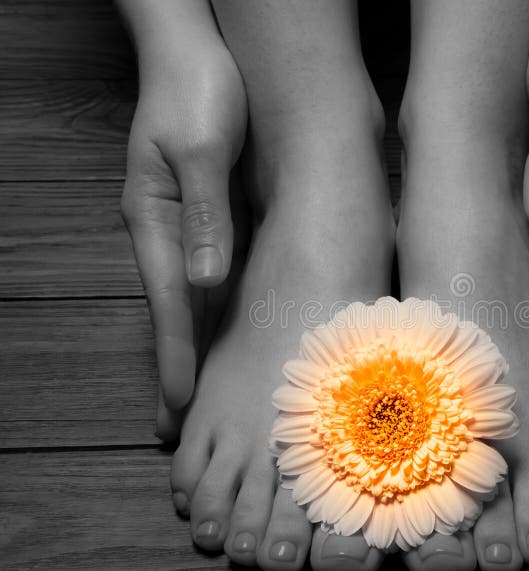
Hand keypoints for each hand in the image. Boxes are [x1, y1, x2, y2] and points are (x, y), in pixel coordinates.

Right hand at [121, 34, 247, 430]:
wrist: (198, 55)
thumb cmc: (197, 92)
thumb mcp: (201, 149)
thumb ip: (205, 214)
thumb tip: (206, 278)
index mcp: (158, 221)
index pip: (171, 304)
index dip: (176, 356)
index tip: (178, 405)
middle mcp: (169, 233)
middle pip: (180, 312)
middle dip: (182, 366)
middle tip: (183, 423)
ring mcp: (189, 229)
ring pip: (199, 301)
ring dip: (203, 348)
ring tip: (207, 396)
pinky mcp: (212, 219)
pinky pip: (218, 276)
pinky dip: (223, 313)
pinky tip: (234, 336)